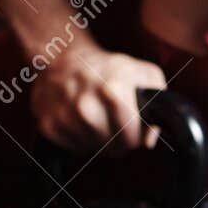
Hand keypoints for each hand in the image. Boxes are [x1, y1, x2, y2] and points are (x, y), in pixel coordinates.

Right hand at [29, 39, 166, 153]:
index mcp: (112, 91)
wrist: (63, 56)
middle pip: (114, 148)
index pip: (132, 139)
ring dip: (100, 141)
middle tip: (116, 123)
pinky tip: (82, 122)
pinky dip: (81, 141)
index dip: (137, 137)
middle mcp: (86, 105)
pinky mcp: (48, 124)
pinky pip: (74, 149)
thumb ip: (159, 103)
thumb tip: (149, 140)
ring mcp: (65, 116)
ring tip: (98, 119)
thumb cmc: (107, 68)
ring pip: (94, 150)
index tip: (134, 129)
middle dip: (120, 141)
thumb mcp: (144, 74)